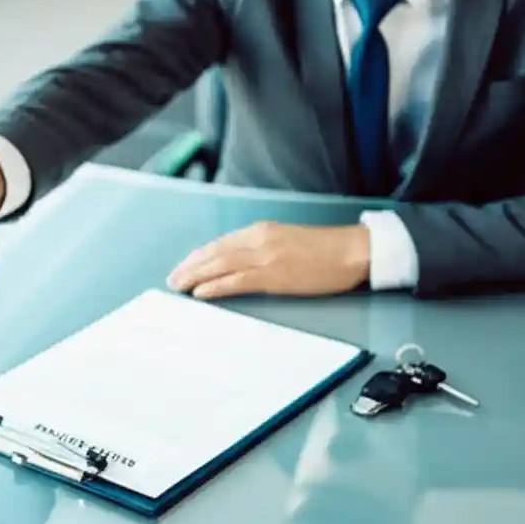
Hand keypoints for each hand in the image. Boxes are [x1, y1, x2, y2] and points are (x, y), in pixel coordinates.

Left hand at [167, 222, 370, 299]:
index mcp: (260, 231)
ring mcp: (264, 257)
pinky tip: (200, 293)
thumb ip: (260, 247)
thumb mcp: (285, 239)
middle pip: (213, 253)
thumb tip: (238, 262)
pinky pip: (236, 281)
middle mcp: (257, 240)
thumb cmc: (323, 249)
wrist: (352, 250)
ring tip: (178, 286)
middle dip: (189, 266)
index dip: (198, 256)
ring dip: (194, 277)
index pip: (219, 244)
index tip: (184, 266)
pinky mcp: (272, 276)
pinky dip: (215, 286)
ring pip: (219, 266)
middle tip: (172, 279)